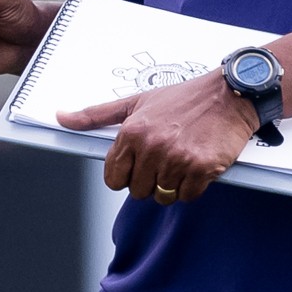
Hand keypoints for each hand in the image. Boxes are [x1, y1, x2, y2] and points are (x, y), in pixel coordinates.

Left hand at [62, 74, 259, 205]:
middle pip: (138, 191)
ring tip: (183, 162)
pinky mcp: (202, 169)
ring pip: (163, 196)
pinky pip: (188, 196)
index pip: (114, 178)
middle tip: (166, 160)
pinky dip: (194, 187)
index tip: (140, 165)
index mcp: (132, 133)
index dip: (126, 175)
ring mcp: (178, 160)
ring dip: (173, 185)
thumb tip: (61, 117)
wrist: (230, 95)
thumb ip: (97, 114)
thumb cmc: (185, 99)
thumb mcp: (137, 101)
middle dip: (151, 181)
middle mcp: (152, 147)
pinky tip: (198, 166)